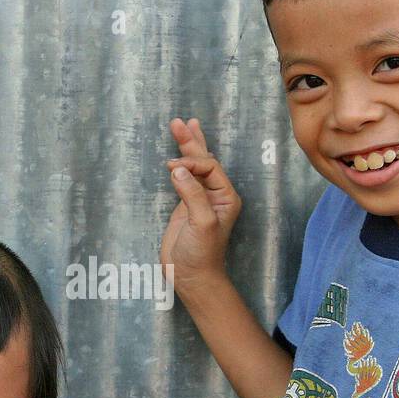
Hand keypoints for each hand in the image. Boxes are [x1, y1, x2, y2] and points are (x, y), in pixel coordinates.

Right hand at [160, 118, 242, 289]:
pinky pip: (184, 178)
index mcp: (226, 196)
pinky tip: (177, 154)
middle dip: (191, 141)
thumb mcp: (201, 223)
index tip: (172, 168)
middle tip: (178, 121)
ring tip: (180, 124)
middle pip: (204, 160)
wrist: (192, 276)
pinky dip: (180, 163)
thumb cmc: (202, 253)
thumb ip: (192, 195)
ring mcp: (200, 198)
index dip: (191, 162)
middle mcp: (216, 194)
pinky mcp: (186, 205)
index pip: (209, 168)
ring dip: (186, 146)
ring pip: (194, 166)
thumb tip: (177, 170)